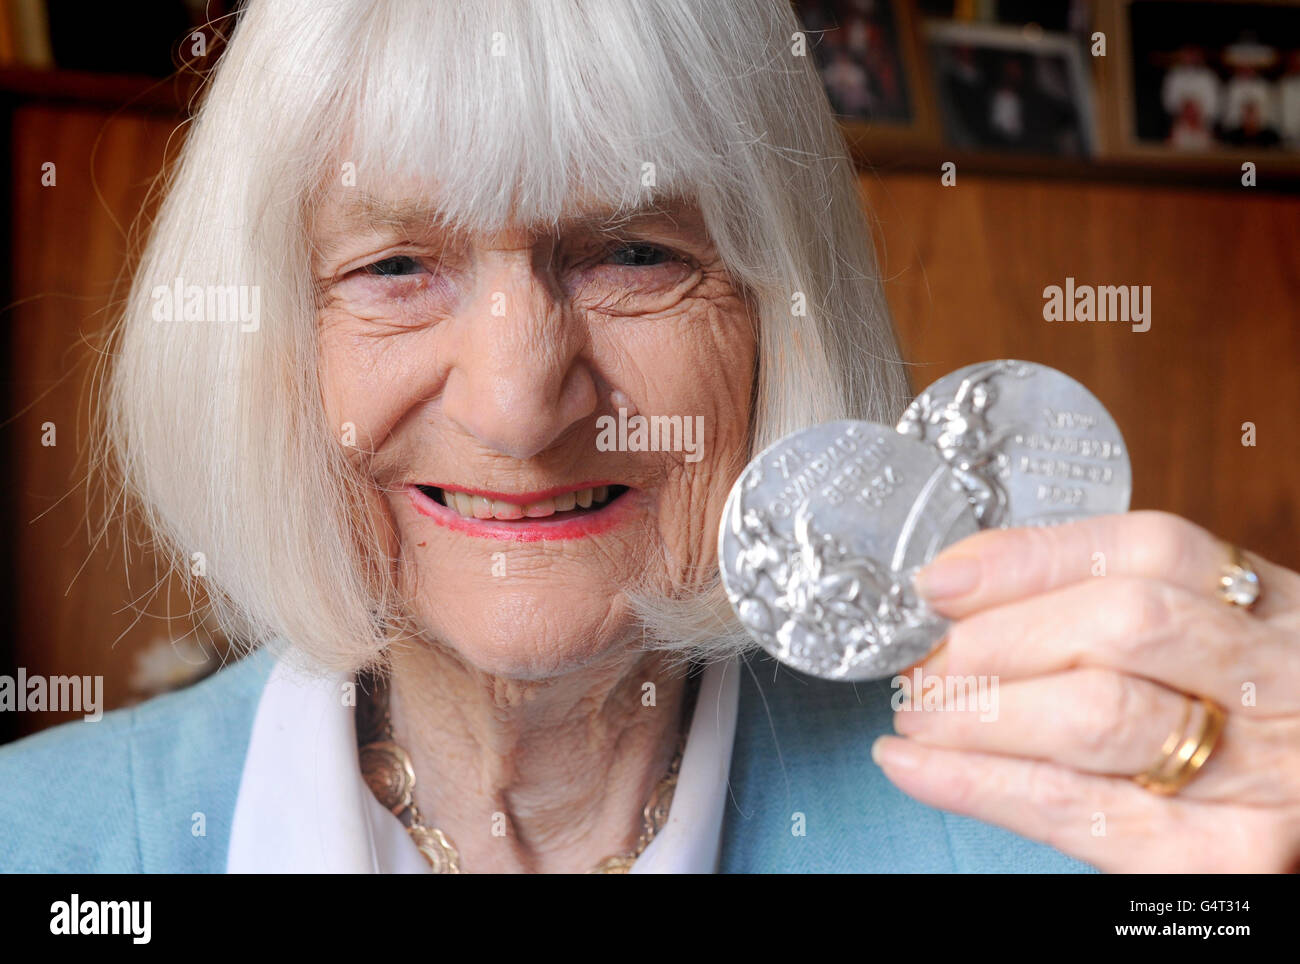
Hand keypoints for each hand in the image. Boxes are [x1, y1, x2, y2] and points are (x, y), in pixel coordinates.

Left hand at [872, 511, 1299, 871]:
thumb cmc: (1239, 730)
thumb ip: (1105, 610)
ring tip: (915, 714)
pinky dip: (977, 783)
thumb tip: (958, 592)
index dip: (1029, 561)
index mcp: (1267, 609)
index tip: (939, 583)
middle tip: (923, 662)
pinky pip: (1074, 809)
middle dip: (997, 639)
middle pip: (1123, 623)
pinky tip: (915, 767)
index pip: (1150, 550)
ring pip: (1097, 713)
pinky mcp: (1221, 857)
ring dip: (977, 710)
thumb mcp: (1204, 650)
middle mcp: (1278, 678)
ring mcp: (1258, 771)